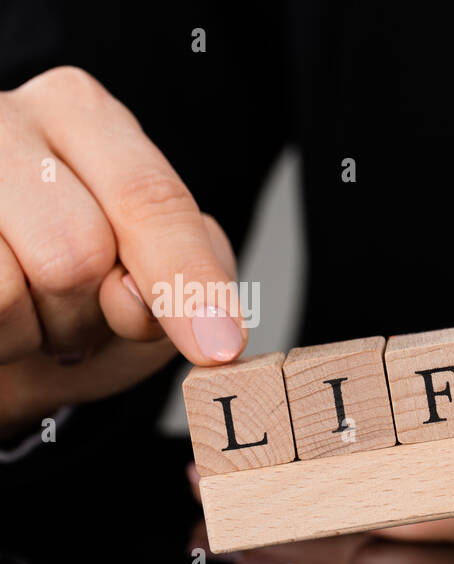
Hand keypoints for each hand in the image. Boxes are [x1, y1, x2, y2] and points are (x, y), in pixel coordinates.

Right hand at [0, 66, 244, 436]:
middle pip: (79, 252)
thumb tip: (174, 314)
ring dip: (34, 333)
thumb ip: (181, 281)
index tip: (219, 346)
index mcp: (83, 116)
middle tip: (78, 316)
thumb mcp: (152, 280)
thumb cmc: (69, 290)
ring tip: (28, 310)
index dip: (187, 279)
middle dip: (89, 314)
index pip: (150, 200)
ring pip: (11, 290)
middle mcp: (6, 120)